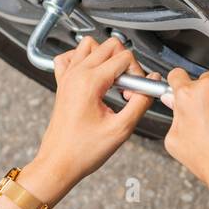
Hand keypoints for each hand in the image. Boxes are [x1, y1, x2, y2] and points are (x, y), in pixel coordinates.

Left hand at [18, 36, 156, 204]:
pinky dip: (82, 59)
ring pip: (89, 45)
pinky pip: (69, 57)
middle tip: (127, 88)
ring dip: (106, 57)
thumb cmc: (82, 151)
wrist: (58, 163)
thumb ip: (140, 102)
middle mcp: (76, 74)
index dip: (136, 74)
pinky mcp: (61, 84)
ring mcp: (66, 77)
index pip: (124, 58)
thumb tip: (150, 85)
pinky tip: (92, 75)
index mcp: (89, 82)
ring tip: (112, 79)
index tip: (133, 94)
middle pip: (109, 46)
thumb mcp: (121, 129)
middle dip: (125, 63)